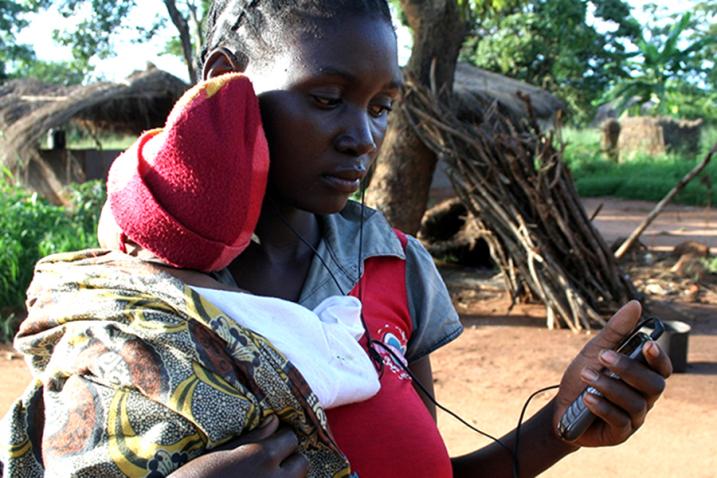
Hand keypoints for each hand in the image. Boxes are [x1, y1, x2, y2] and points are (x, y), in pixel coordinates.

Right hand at [169, 415, 308, 476]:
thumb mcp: (221, 453)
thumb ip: (253, 438)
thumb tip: (275, 422)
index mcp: (261, 456)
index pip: (290, 438)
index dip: (281, 439)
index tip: (271, 442)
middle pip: (301, 463)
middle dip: (291, 460)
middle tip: (273, 463)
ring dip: (288, 477)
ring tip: (267, 476)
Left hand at [554, 300, 671, 447]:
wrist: (559, 408)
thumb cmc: (583, 377)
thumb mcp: (595, 351)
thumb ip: (616, 331)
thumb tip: (635, 304)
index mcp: (641, 376)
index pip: (662, 368)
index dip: (658, 357)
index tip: (647, 345)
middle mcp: (643, 397)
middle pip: (653, 385)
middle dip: (628, 369)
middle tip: (602, 357)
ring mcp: (634, 417)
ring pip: (635, 402)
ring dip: (608, 386)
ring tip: (586, 376)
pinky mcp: (619, 433)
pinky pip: (620, 421)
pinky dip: (602, 407)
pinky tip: (587, 399)